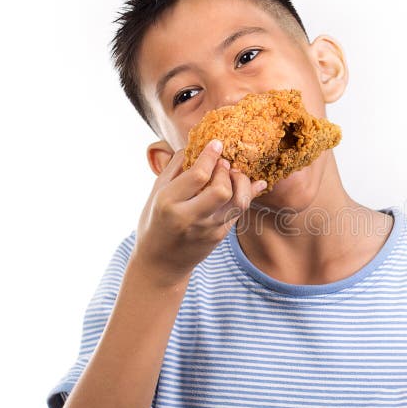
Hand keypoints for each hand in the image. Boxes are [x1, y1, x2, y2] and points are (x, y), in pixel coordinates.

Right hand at [133, 139, 266, 284]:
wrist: (160, 264)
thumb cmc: (155, 222)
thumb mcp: (156, 193)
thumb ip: (174, 168)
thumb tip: (194, 145)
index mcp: (168, 203)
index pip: (197, 175)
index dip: (211, 156)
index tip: (217, 143)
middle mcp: (189, 217)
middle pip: (221, 190)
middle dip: (226, 171)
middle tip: (224, 163)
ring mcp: (207, 230)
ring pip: (238, 202)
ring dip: (241, 182)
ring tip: (234, 174)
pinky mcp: (219, 237)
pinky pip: (239, 212)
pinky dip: (247, 194)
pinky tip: (252, 183)